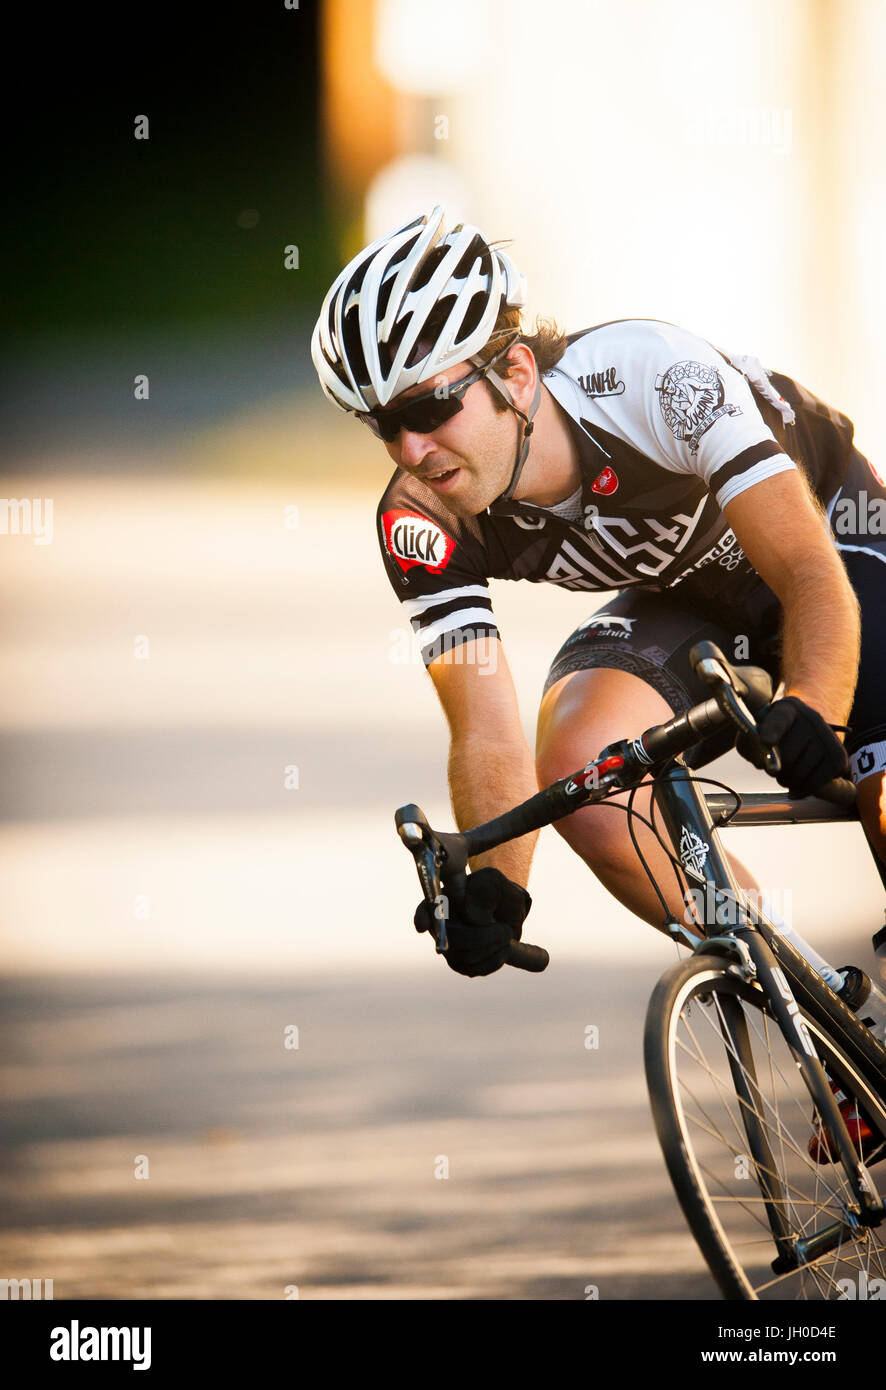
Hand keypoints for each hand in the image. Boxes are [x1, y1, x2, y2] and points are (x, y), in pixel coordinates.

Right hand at [414, 866, 531, 976]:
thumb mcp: (493, 881)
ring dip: (494, 947)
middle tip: (505, 929)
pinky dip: (494, 961)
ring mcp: (448, 947)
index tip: (423, 926)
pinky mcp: (461, 964)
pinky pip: (474, 970)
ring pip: (465, 957)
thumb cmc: (496, 891)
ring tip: (507, 933)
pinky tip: (504, 948)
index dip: (421, 918)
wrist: (508, 910)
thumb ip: (484, 892)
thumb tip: (474, 919)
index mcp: (442, 899)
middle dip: (483, 937)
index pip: (424, 909)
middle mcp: (439, 925)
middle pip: (452, 939)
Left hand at [736, 695, 848, 797]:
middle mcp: (812, 718)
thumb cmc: (773, 734)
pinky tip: (798, 785)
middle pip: (788, 756)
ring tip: (786, 775)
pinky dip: (804, 790)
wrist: (805, 732)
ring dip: (788, 782)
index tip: (766, 740)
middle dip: (776, 770)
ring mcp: (828, 736)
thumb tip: (765, 764)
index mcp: (787, 708)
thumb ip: (750, 746)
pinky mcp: (839, 757)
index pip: (779, 720)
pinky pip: (817, 784)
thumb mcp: (755, 732)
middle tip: (774, 769)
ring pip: (801, 774)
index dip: (772, 731)